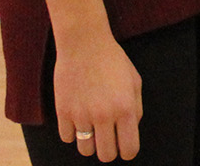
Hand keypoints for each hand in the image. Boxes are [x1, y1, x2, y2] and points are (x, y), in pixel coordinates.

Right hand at [53, 30, 141, 161]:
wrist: (84, 45)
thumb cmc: (113, 62)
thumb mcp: (134, 82)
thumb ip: (135, 109)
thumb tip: (129, 132)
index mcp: (126, 109)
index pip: (129, 149)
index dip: (127, 151)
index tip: (124, 146)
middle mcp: (105, 115)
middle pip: (105, 155)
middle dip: (109, 150)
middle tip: (108, 139)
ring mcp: (82, 115)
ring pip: (85, 149)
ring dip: (90, 143)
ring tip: (93, 128)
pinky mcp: (63, 112)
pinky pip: (68, 138)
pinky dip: (73, 132)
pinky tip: (78, 119)